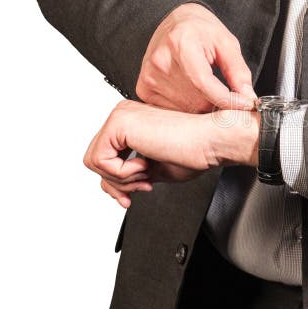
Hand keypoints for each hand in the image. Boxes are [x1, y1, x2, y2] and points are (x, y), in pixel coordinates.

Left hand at [84, 100, 259, 207]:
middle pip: (95, 159)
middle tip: (144, 187)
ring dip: (122, 179)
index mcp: (134, 122)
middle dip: (117, 183)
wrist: (213, 140)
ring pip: (94, 161)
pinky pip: (100, 160)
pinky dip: (122, 174)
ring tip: (148, 175)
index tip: (135, 193)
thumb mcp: (155, 170)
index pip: (106, 154)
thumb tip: (112, 187)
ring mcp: (120, 116)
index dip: (117, 181)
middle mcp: (124, 115)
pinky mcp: (119, 123)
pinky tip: (146, 166)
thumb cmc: (197, 151)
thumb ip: (131, 175)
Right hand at [136, 3, 256, 112]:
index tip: (244, 105)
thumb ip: (238, 71)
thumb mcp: (226, 43)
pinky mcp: (144, 88)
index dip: (227, 99)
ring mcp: (149, 76)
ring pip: (186, 109)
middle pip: (196, 100)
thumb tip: (247, 97)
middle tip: (228, 96)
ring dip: (203, 106)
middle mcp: (160, 61)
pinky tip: (192, 92)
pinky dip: (188, 107)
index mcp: (181, 43)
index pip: (204, 82)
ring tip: (207, 90)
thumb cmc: (201, 31)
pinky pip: (173, 111)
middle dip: (217, 103)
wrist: (175, 24)